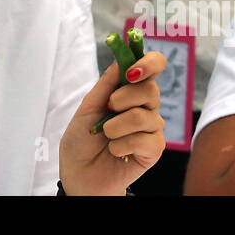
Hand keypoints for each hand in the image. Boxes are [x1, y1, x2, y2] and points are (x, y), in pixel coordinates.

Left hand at [58, 50, 166, 194]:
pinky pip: (145, 140)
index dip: (149, 63)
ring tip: (106, 136)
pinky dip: (122, 145)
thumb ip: (106, 84)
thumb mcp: (88, 108)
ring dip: (116, 126)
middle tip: (108, 108)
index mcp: (130, 91)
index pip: (154, 67)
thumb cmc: (82, 141)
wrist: (79, 174)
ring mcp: (152, 128)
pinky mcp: (154, 150)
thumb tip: (121, 60)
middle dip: (123, 98)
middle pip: (151, 90)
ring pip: (143, 116)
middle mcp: (145, 107)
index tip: (132, 71)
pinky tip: (115, 151)